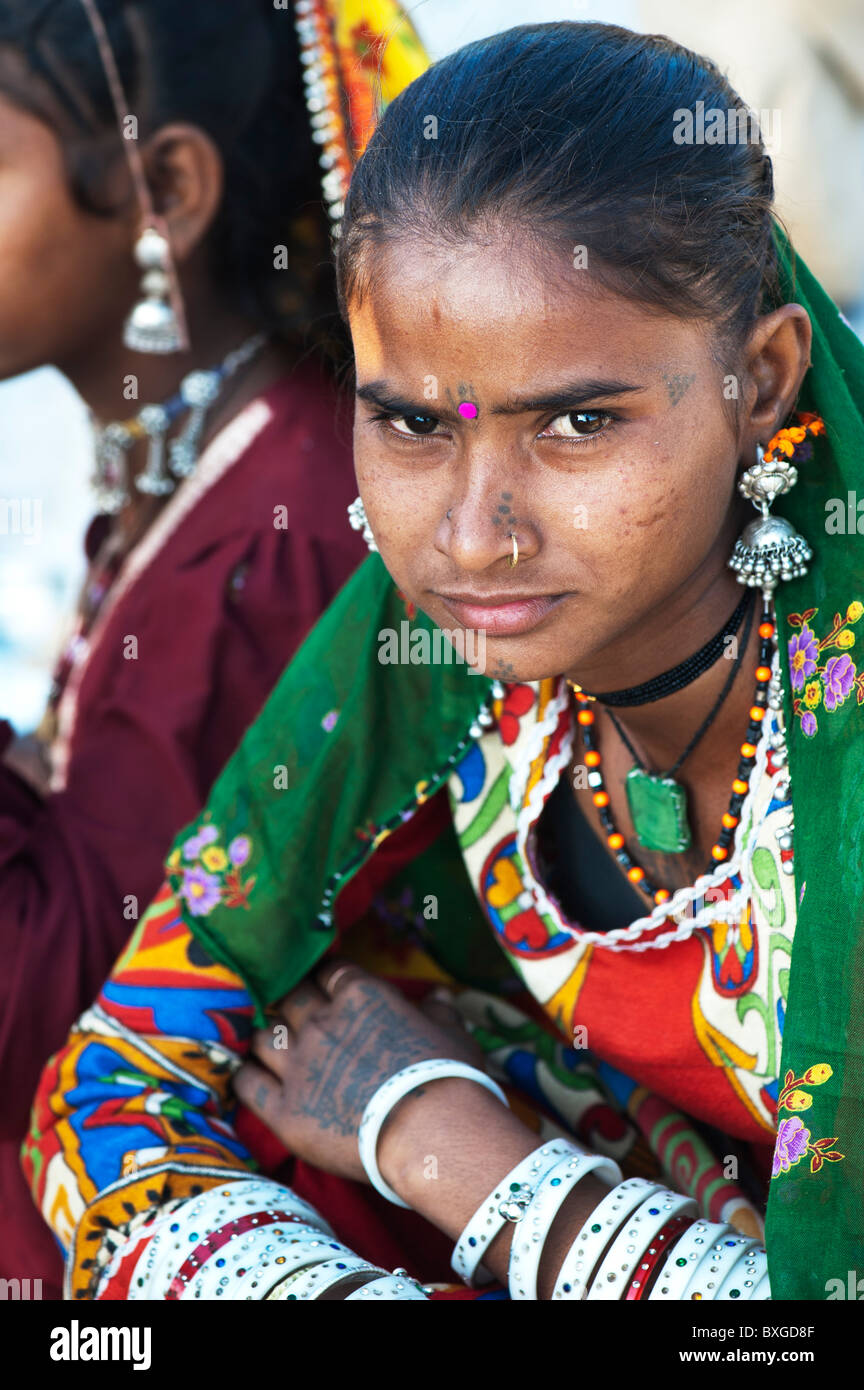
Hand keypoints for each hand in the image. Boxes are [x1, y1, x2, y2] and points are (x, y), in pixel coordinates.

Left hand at [233, 960, 485, 1183]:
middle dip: (292, 1003)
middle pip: (290, 997)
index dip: (327, 980)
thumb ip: (439, 1010)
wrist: (433, 1135)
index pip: (329, 971)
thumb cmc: (451, 1080)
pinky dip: (244, 1075)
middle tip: (297, 1017)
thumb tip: (439, 997)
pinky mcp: (284, 1110)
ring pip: (263, 1035)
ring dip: (267, 1037)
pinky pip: (247, 1083)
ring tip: (272, 1047)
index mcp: (361, 995)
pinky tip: (248, 1075)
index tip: (328, 989)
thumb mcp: (453, 1034)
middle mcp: (322, 1022)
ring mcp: (299, 1065)